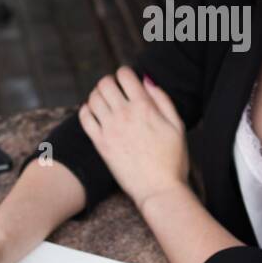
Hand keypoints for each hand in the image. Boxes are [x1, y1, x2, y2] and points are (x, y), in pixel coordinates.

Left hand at [79, 66, 188, 209]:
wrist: (159, 189)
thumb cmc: (173, 159)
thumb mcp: (177, 125)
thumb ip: (162, 100)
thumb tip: (146, 81)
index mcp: (144, 107)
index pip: (125, 75)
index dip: (125, 73)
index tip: (127, 80)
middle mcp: (124, 114)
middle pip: (105, 83)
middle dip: (110, 82)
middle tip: (114, 89)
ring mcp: (110, 129)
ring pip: (93, 98)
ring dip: (97, 95)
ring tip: (105, 101)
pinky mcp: (100, 144)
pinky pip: (84, 118)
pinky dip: (86, 110)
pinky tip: (94, 113)